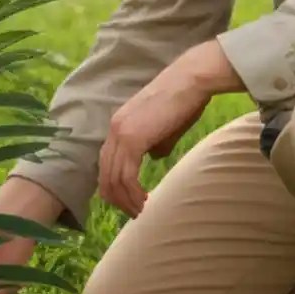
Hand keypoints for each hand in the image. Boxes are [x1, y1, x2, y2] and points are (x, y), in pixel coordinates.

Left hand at [98, 40, 241, 217]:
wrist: (189, 81)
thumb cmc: (184, 101)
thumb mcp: (166, 127)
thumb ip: (156, 143)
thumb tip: (154, 158)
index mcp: (119, 124)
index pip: (107, 162)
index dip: (114, 184)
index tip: (128, 199)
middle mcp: (114, 129)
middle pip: (105, 173)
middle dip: (117, 197)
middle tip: (133, 212)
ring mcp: (121, 133)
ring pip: (113, 178)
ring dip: (126, 199)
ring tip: (140, 210)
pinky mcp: (132, 139)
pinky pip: (126, 175)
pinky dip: (132, 192)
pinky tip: (144, 199)